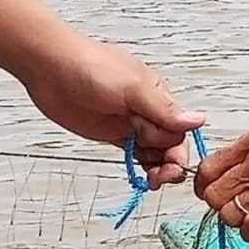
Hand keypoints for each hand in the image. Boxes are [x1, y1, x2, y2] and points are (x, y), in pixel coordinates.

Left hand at [23, 35, 204, 185]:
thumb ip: (164, 109)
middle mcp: (148, 110)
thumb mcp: (133, 88)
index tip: (171, 163)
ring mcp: (130, 123)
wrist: (50, 68)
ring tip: (153, 180)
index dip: (177, 148)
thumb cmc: (91, 67)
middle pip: (169, 143)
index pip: (179, 129)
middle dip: (169, 161)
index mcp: (159, 95)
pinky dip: (143, 166)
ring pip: (155, 151)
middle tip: (161, 176)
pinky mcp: (113, 135)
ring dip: (158, 167)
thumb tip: (198, 120)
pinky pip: (136, 154)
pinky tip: (144, 175)